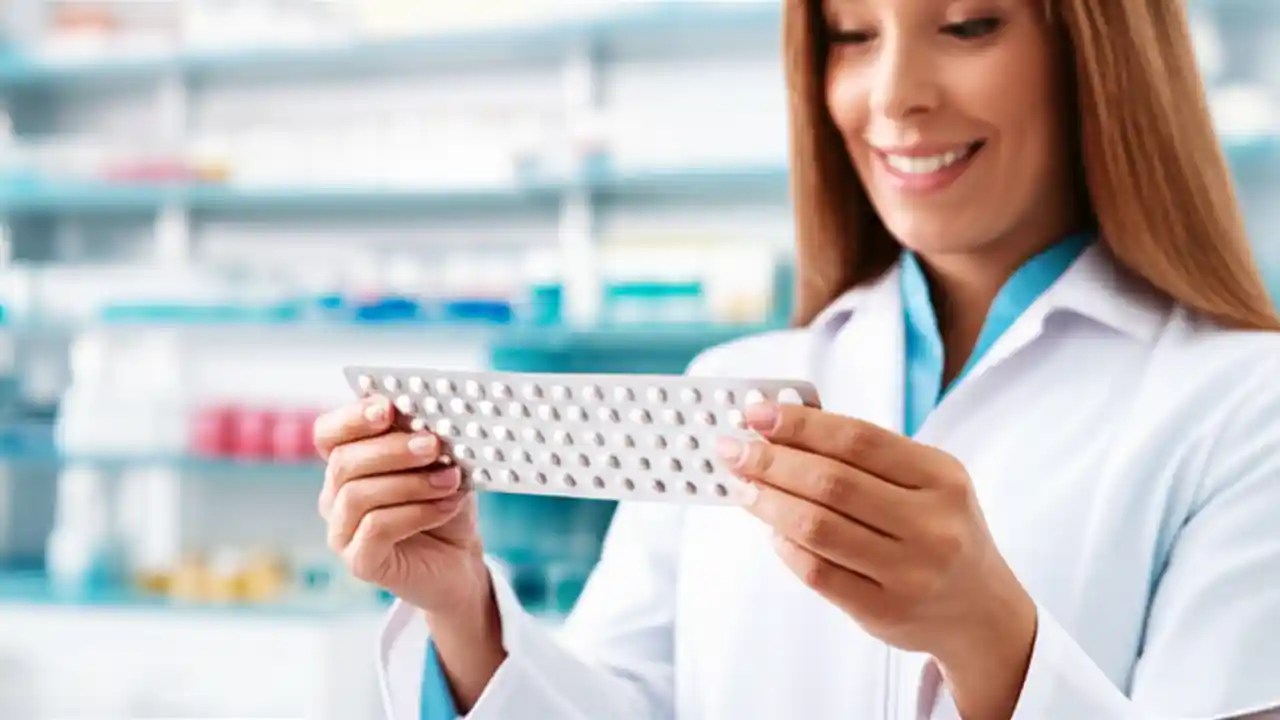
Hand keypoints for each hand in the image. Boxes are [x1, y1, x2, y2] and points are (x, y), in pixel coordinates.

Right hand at [314, 395, 488, 615]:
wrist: (460, 560)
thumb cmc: (446, 502)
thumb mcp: (440, 462)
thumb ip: (425, 438)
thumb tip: (428, 415)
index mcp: (349, 462)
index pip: (328, 433)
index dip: (352, 417)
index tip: (387, 408)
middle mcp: (335, 495)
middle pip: (344, 462)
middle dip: (393, 449)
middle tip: (433, 445)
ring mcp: (341, 531)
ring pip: (358, 495)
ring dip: (410, 483)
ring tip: (451, 479)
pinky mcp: (359, 561)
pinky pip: (376, 529)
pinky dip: (416, 512)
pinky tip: (447, 506)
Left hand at [716, 401, 1036, 719]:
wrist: (982, 612)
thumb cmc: (939, 530)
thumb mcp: (925, 482)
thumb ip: (863, 456)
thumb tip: (780, 427)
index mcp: (942, 477)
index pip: (858, 439)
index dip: (801, 424)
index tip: (755, 413)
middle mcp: (931, 525)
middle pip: (832, 482)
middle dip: (771, 461)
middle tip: (733, 449)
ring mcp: (909, 573)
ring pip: (817, 528)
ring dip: (768, 502)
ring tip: (743, 486)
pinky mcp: (884, 612)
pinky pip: (817, 572)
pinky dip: (785, 547)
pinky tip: (771, 529)